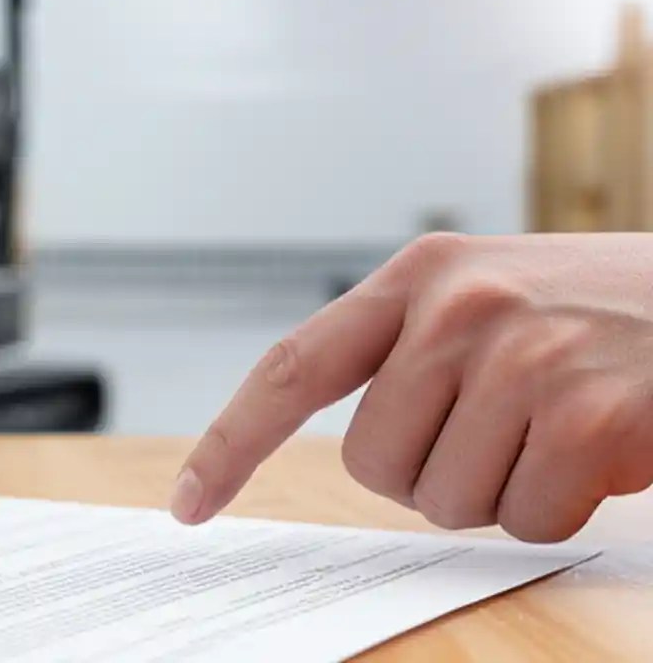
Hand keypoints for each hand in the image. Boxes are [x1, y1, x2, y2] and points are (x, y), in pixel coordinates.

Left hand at [172, 233, 652, 541]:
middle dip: (433, 474)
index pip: (294, 367)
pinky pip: (526, 521)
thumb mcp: (495, 293)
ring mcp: (523, 355)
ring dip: (502, 491)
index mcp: (421, 274)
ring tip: (560, 427)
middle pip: (374, 465)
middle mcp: (459, 307)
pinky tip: (603, 449)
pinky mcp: (590, 414)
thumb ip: (412, 349)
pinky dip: (561, 508)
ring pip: (447, 501)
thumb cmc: (604, 311)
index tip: (190, 502)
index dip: (233, 442)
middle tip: (509, 429)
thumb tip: (360, 446)